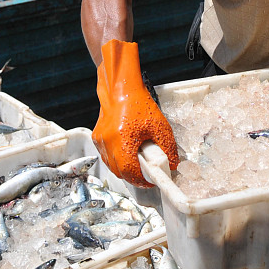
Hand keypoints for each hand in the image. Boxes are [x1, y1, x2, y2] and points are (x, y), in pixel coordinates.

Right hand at [92, 40, 178, 186]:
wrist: (121, 88)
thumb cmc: (139, 103)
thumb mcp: (160, 126)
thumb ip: (167, 148)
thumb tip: (171, 165)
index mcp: (122, 141)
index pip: (130, 172)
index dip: (142, 180)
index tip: (152, 180)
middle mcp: (107, 143)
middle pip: (119, 172)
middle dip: (134, 176)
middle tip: (146, 173)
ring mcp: (100, 140)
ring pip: (111, 166)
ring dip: (125, 168)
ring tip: (138, 161)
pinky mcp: (97, 137)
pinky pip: (106, 156)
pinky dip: (117, 158)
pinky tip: (127, 151)